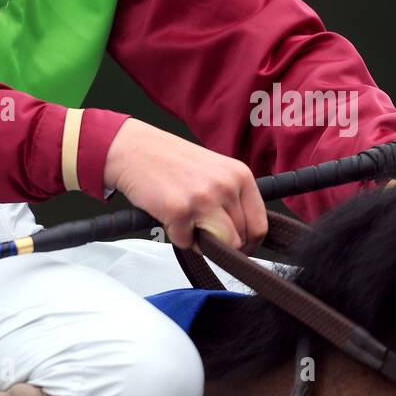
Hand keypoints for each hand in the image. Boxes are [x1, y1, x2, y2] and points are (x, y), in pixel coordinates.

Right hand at [103, 118, 267, 254]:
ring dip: (202, 242)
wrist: (135, 149)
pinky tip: (169, 215)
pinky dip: (177, 236)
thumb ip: (232, 198)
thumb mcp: (214, 171)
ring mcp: (204, 199)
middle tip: (201, 228)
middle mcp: (226, 186)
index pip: (260, 225)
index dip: (249, 242)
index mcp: (240, 175)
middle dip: (222, 242)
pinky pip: (187, 243)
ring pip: (221, 246)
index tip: (237, 245)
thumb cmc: (171, 160)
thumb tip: (245, 235)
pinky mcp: (180, 211)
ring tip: (187, 222)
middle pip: (240, 239)